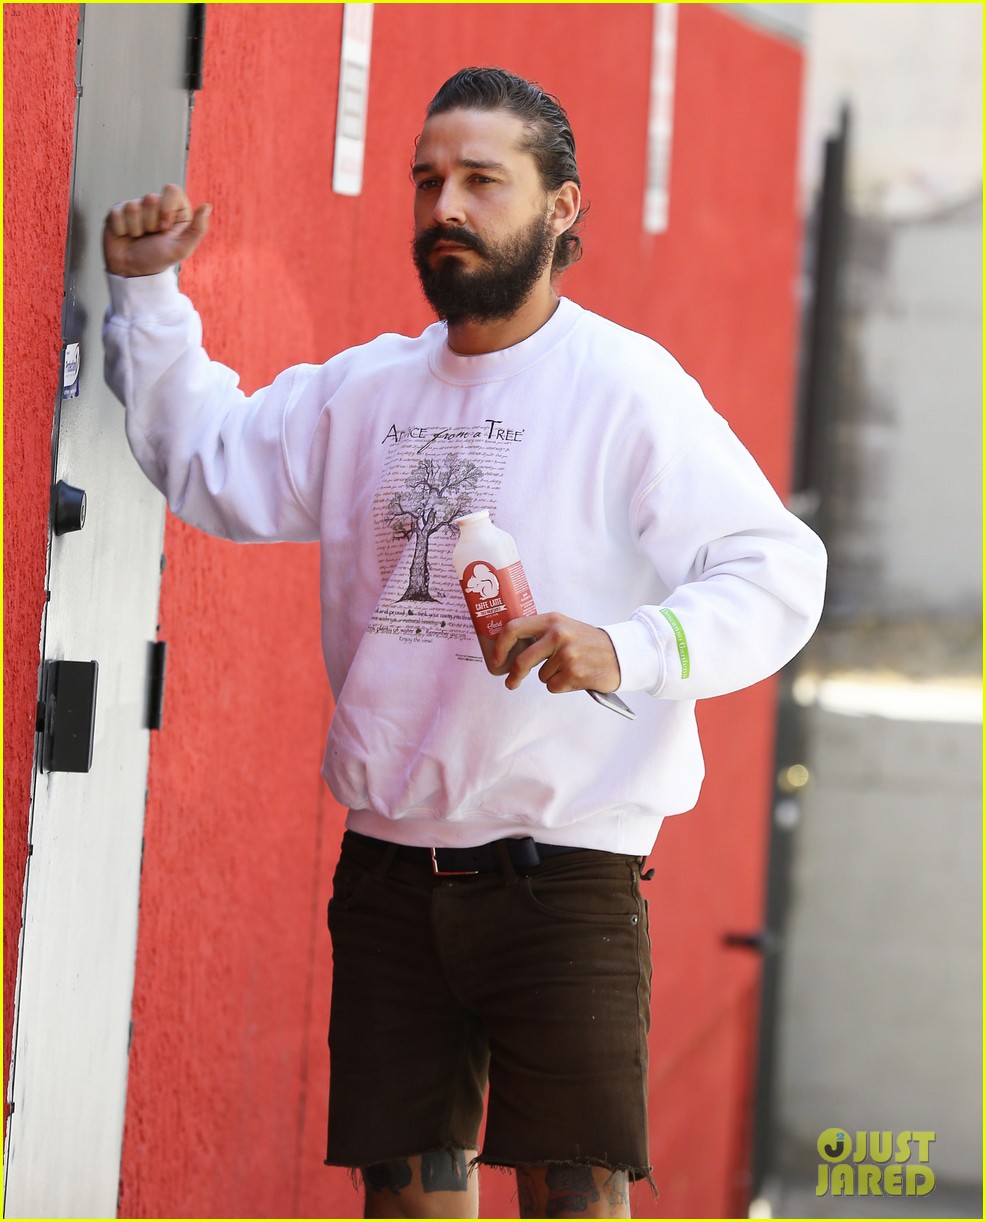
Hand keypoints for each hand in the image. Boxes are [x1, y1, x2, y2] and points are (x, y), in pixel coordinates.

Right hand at [103, 183, 210, 276]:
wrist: (133, 271)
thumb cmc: (158, 260)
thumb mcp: (182, 248)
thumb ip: (197, 229)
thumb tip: (207, 206)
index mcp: (175, 210)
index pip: (172, 190)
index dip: (167, 209)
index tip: (165, 228)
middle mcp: (155, 205)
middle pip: (151, 198)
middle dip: (151, 223)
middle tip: (151, 236)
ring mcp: (135, 206)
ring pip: (133, 206)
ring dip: (136, 229)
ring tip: (138, 237)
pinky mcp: (117, 211)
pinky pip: (117, 214)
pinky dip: (122, 230)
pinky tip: (125, 236)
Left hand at [492, 613, 621, 693]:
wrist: (621, 653)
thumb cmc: (588, 642)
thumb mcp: (564, 627)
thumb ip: (540, 633)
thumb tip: (510, 648)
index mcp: (552, 620)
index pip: (514, 628)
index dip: (500, 646)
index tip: (497, 660)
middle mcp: (558, 635)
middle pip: (522, 660)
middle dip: (515, 675)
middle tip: (512, 682)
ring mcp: (567, 655)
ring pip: (541, 675)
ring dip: (551, 676)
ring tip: (570, 667)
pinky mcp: (574, 673)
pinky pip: (553, 686)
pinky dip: (562, 685)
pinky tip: (576, 676)